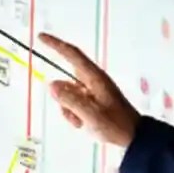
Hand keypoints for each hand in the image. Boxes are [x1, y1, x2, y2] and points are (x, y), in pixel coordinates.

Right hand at [38, 31, 140, 147]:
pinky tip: (83, 123)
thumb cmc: (115, 124)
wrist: (133, 136)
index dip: (55, 44)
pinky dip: (73, 113)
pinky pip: (73, 103)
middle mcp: (91, 80)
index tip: (40, 37)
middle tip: (75, 115)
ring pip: (67, 95)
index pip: (72, 55)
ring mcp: (91, 91)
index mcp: (94, 77)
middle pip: (65, 80)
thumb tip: (52, 85)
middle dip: (63, 98)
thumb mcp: (91, 114)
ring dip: (68, 109)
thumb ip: (70, 100)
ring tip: (83, 122)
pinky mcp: (91, 101)